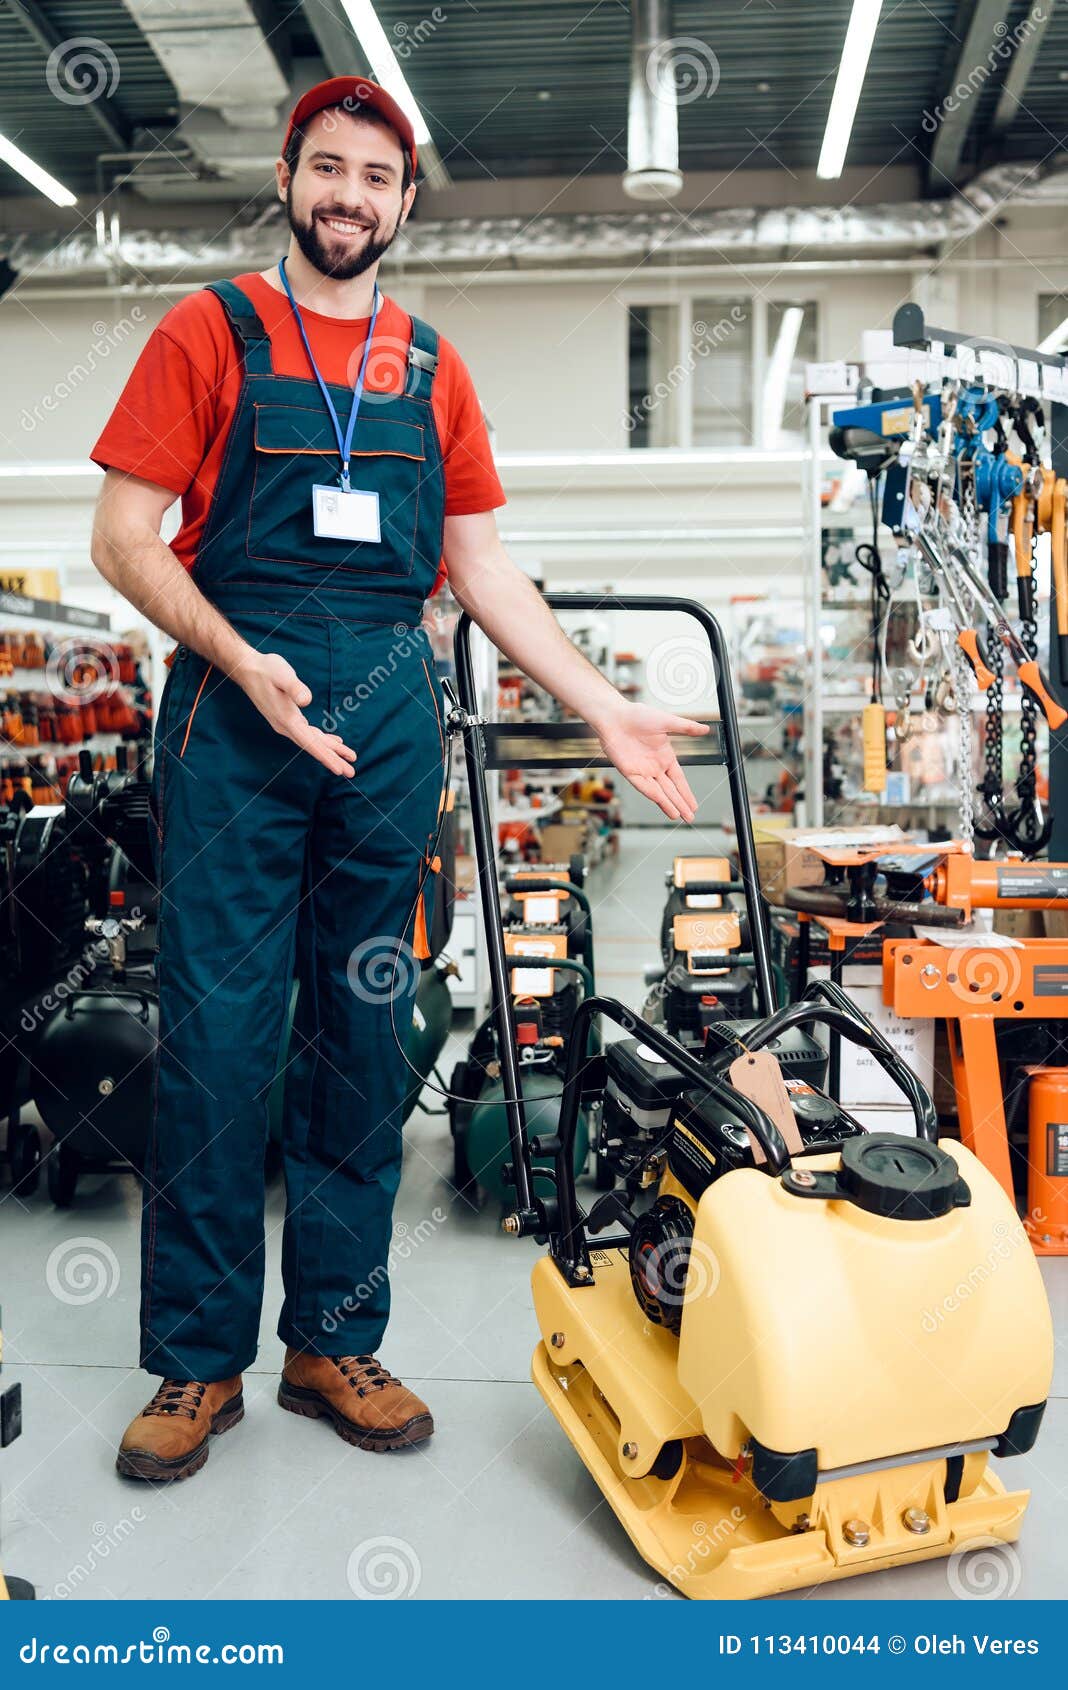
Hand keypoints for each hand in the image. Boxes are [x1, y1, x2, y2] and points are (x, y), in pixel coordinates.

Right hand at [231, 650, 356, 776]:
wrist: (249, 669)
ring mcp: (286, 724)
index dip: (325, 756)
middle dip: (332, 759)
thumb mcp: (282, 675)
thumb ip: (294, 687)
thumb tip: (307, 700)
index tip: (339, 769)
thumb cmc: (267, 670)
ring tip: (349, 759)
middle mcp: (286, 726)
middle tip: (351, 772)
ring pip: (312, 741)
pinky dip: (322, 739)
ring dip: (330, 750)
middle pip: (313, 746)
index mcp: (287, 719)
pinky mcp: (288, 718)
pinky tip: (335, 742)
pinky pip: (308, 734)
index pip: (309, 743)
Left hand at [588, 699, 707, 821]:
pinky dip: (654, 796)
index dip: (687, 793)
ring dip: (669, 804)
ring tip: (678, 816)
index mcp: (665, 757)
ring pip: (659, 792)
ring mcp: (642, 771)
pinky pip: (644, 787)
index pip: (679, 780)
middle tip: (690, 818)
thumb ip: (687, 728)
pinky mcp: (629, 772)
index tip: (694, 805)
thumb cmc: (637, 715)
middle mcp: (654, 767)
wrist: (615, 716)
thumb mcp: (667, 721)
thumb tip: (706, 729)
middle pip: (671, 790)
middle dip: (681, 804)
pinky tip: (664, 804)